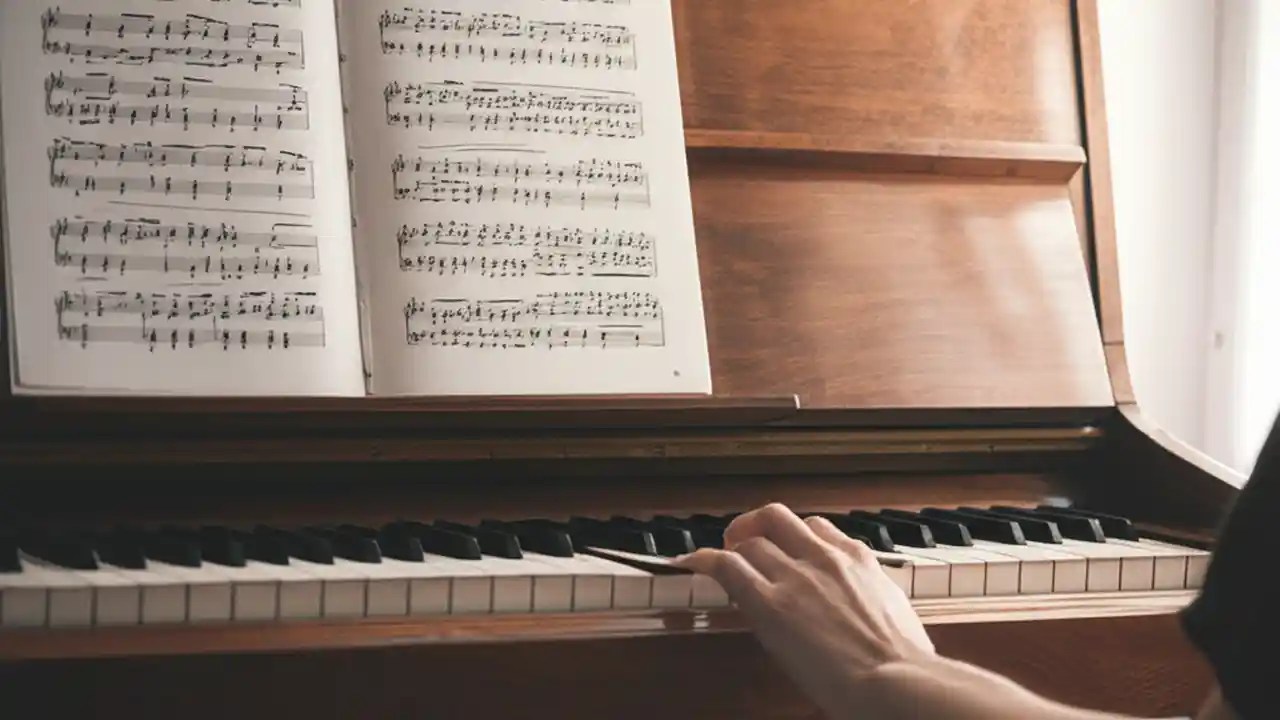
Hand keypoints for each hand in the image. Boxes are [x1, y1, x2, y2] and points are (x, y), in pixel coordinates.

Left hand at [673, 503, 934, 715]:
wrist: (897, 681)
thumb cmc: (904, 665)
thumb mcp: (894, 617)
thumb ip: (871, 603)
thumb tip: (865, 614)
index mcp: (858, 560)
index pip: (817, 528)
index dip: (793, 537)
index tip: (785, 550)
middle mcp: (823, 558)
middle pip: (778, 518)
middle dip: (755, 526)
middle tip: (743, 542)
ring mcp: (795, 577)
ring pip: (750, 540)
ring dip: (732, 546)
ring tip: (718, 556)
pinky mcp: (769, 602)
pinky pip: (726, 566)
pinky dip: (702, 559)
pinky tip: (688, 563)